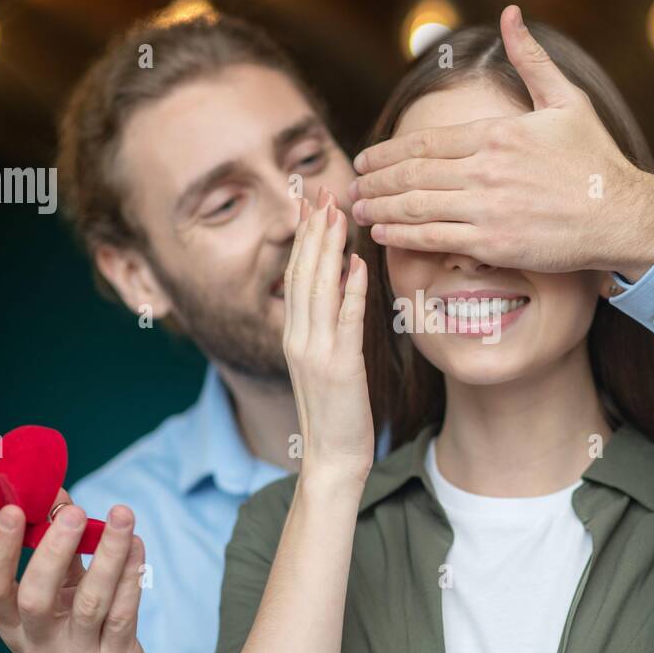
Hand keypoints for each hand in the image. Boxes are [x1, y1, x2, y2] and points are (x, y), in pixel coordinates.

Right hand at [0, 489, 151, 652]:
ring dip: (108, 554)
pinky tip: (138, 545)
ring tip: (121, 515)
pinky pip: (124, 614)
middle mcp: (39, 645)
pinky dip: (132, 575)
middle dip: (54, 550)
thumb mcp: (54, 606)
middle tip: (72, 510)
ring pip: (92, 602)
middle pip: (37, 597)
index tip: (14, 509)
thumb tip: (59, 497)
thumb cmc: (71, 641)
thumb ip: (58, 555)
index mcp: (13, 627)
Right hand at [283, 188, 373, 477]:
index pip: (295, 275)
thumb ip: (332, 321)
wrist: (332, 460)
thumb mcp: (328, 361)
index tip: (313, 203)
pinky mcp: (339, 368)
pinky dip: (351, 290)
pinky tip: (359, 264)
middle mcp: (298, 338)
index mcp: (294, 335)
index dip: (304, 237)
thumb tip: (344, 277)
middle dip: (313, 230)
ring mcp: (316, 353)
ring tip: (339, 215)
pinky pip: (345, 321)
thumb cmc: (337, 413)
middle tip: (324, 192)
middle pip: (302, 273)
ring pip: (318, 290)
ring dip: (328, 249)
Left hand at [350, 4, 653, 280]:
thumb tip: (510, 15)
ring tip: (358, 209)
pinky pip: (436, 238)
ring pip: (418, 206)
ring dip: (381, 208)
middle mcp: (487, 170)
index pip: (427, 143)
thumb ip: (531, 60)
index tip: (366, 158)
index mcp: (497, 133)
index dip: (388, 152)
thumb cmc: (596, 159)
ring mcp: (489, 208)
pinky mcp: (495, 242)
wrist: (622, 214)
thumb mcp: (566, 100)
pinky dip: (403, 235)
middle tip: (351, 185)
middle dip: (376, 180)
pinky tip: (383, 233)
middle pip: (413, 174)